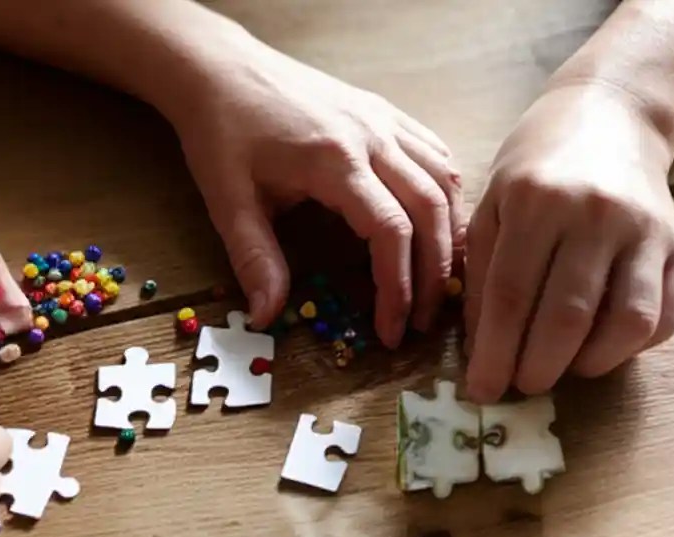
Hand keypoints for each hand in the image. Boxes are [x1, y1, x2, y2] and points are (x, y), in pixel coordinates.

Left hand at [170, 38, 463, 347]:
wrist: (222, 70)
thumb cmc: (222, 132)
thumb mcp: (227, 201)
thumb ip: (254, 259)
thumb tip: (266, 317)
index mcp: (334, 160)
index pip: (390, 231)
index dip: (398, 287)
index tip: (392, 330)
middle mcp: (372, 136)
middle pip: (430, 209)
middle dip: (433, 273)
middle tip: (423, 320)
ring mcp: (384, 120)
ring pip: (444, 180)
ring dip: (451, 235)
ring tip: (440, 282)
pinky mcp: (385, 113)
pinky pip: (435, 154)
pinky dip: (448, 195)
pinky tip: (441, 226)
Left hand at [463, 83, 673, 402]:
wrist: (613, 115)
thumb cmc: (539, 166)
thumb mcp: (494, 203)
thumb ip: (482, 272)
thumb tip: (481, 349)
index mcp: (536, 202)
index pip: (511, 295)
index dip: (495, 353)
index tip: (482, 390)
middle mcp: (595, 215)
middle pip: (567, 316)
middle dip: (538, 368)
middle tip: (521, 385)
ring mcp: (645, 231)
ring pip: (625, 323)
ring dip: (588, 365)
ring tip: (561, 369)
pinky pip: (665, 317)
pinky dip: (632, 347)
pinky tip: (600, 347)